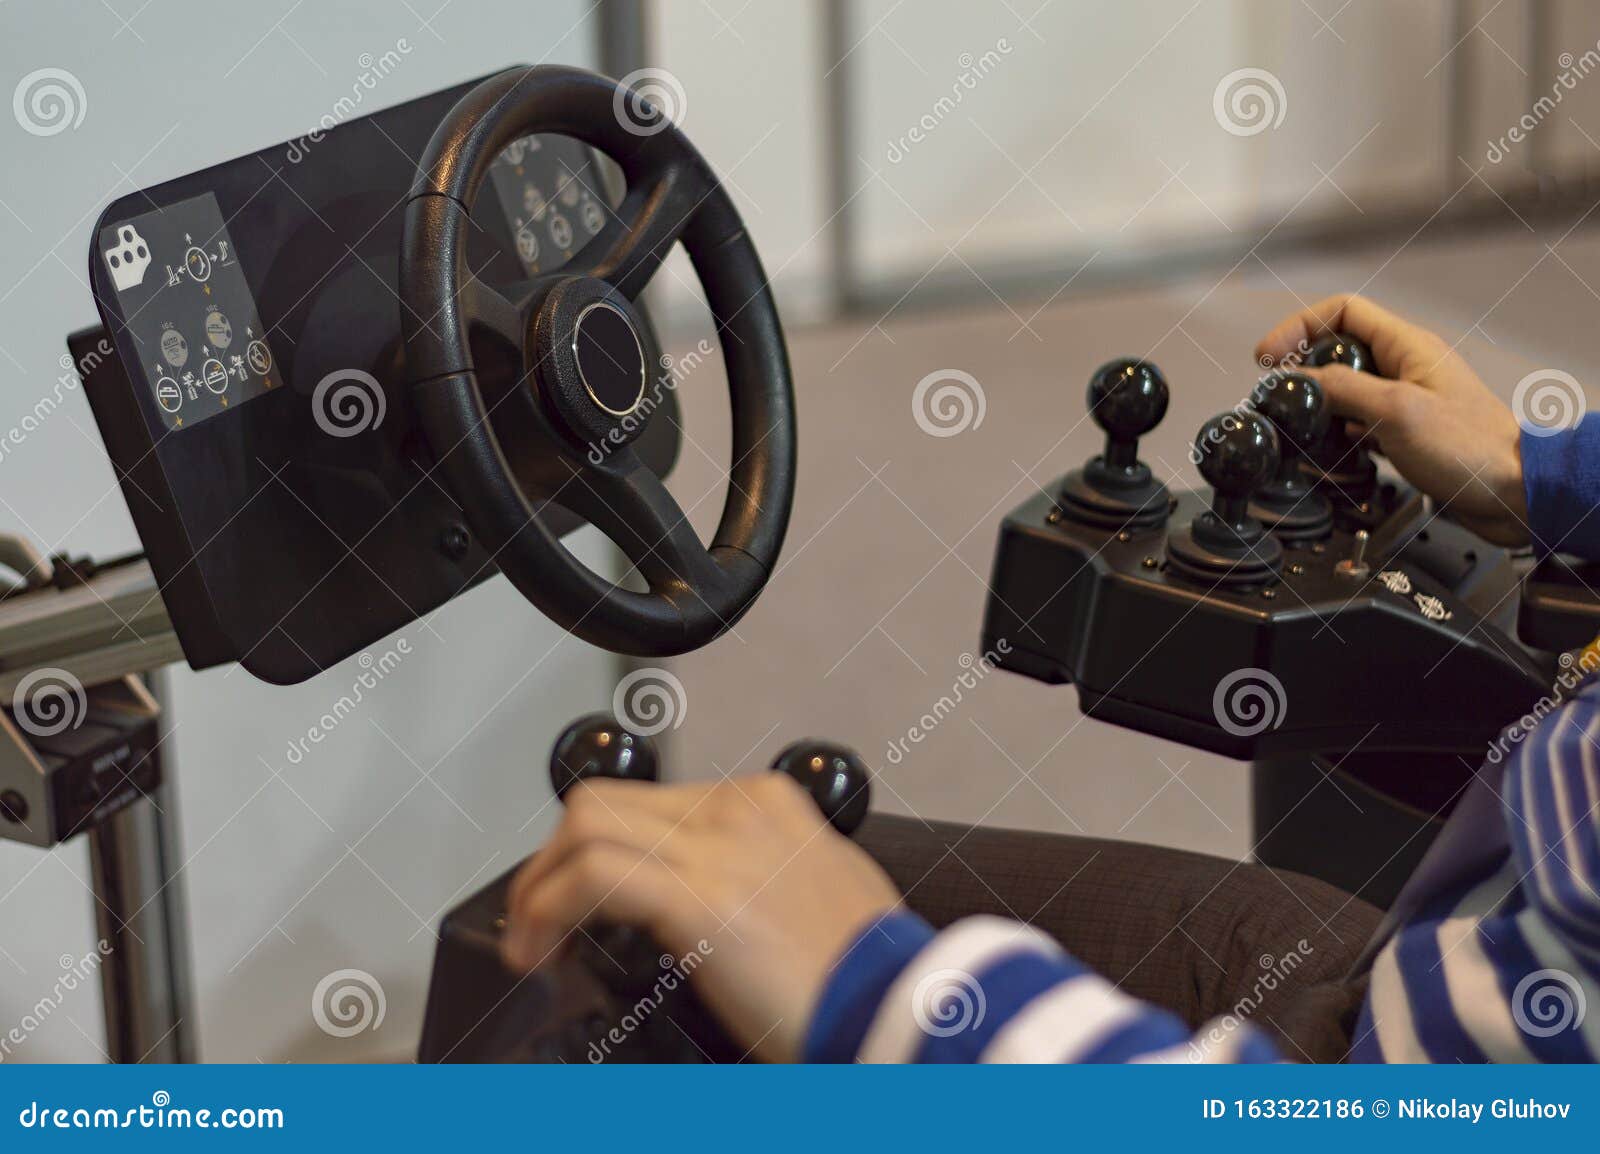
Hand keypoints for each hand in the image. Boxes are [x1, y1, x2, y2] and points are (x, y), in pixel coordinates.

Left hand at [499, 773, 901, 1061]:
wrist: (899, 1010)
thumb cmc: (864, 976)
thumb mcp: (813, 896)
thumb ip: (755, 878)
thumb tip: (697, 905)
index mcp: (766, 803)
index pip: (646, 800)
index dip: (590, 849)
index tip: (574, 898)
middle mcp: (738, 809)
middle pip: (604, 802)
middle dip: (551, 861)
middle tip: (535, 916)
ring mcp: (719, 845)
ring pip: (585, 824)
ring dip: (537, 885)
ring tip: (528, 939)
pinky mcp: (700, 894)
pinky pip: (591, 877)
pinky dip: (546, 910)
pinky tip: (539, 951)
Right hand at [1256, 293, 1528, 545]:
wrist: (1512, 492)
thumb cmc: (1468, 447)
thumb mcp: (1396, 410)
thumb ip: (1343, 390)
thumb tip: (1296, 382)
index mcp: (1406, 346)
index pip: (1342, 312)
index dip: (1299, 327)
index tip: (1269, 357)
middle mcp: (1403, 367)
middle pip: (1337, 350)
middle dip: (1302, 369)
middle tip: (1277, 396)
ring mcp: (1403, 400)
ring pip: (1345, 389)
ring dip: (1317, 405)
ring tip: (1296, 428)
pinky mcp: (1404, 432)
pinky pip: (1357, 422)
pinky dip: (1336, 433)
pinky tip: (1328, 453)